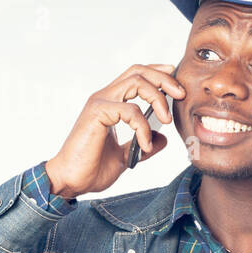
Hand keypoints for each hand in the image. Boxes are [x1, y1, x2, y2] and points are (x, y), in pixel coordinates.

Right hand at [44, 64, 185, 198]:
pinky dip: (143, 127)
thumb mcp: (125, 157)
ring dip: (158, 98)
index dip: (157, 73)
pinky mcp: (97, 113)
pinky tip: (145, 145)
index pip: (135, 75)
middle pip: (138, 71)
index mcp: (109, 103)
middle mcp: (104, 97)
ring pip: (136, 82)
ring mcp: (99, 103)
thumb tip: (163, 139)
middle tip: (181, 94)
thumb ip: (143, 145)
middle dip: (164, 78)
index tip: (175, 83)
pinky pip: (130, 111)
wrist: (70, 181)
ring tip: (167, 120)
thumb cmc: (90, 170)